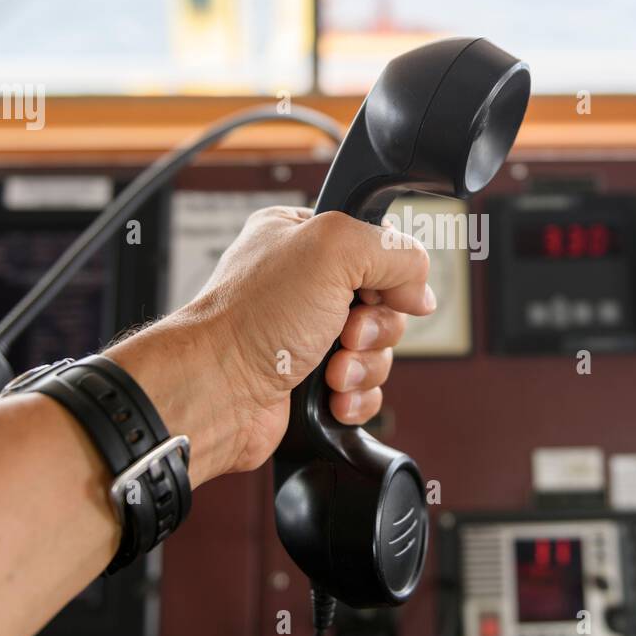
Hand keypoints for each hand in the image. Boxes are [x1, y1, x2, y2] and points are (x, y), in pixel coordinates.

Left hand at [104, 207, 433, 483]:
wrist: (216, 390)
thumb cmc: (252, 317)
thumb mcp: (335, 249)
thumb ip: (394, 250)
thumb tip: (420, 287)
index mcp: (303, 238)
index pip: (377, 246)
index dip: (390, 274)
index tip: (382, 292)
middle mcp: (304, 285)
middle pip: (385, 303)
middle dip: (375, 328)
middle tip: (345, 334)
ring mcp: (306, 336)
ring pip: (377, 350)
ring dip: (365, 366)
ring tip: (332, 371)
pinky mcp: (310, 383)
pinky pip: (362, 389)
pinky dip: (356, 396)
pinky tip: (333, 397)